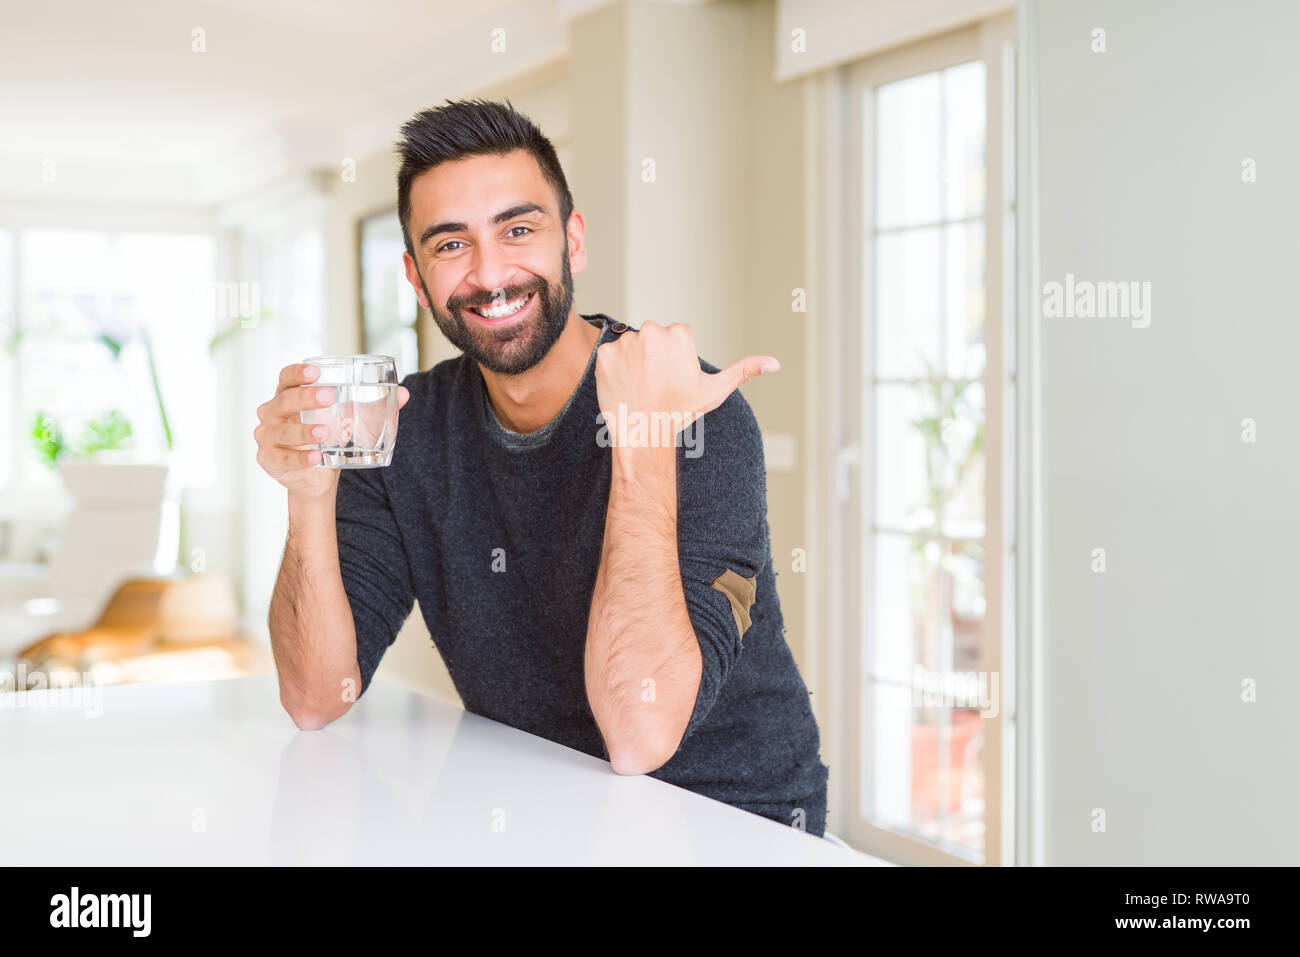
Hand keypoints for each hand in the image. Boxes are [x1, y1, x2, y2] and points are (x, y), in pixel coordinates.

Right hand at [255, 364, 409, 499]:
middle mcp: (272, 414)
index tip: (315, 372)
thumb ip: (373, 406)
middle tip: (329, 397)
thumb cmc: (329, 440)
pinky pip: (283, 459)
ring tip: (326, 433)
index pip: (285, 378)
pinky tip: (316, 458)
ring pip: (280, 431)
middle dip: (305, 398)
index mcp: (287, 396)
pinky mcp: (269, 460)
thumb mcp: (349, 420)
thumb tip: (405, 393)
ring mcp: (267, 438)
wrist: (317, 478)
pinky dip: (300, 459)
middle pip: (282, 400)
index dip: (297, 373)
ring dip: (303, 431)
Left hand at [594, 322, 777, 445]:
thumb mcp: (715, 390)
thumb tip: (776, 363)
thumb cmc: (680, 412)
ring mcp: (626, 342)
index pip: (677, 339)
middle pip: (654, 339)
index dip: (676, 362)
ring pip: (632, 347)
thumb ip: (744, 370)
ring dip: (634, 363)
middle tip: (656, 386)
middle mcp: (652, 331)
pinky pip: (611, 357)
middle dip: (655, 358)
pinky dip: (615, 370)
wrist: (645, 433)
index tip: (674, 381)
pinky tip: (624, 387)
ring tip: (640, 388)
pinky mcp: (605, 354)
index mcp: (680, 333)